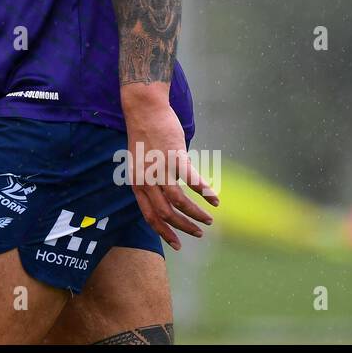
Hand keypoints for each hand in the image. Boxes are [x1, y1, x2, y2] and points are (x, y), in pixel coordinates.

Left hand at [121, 91, 217, 250]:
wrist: (144, 109)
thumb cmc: (144, 134)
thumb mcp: (138, 162)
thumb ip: (148, 180)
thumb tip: (163, 195)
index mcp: (136, 183)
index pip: (149, 216)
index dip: (164, 232)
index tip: (177, 244)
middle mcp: (146, 179)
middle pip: (165, 214)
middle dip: (184, 228)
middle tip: (199, 233)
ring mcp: (160, 169)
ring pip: (179, 202)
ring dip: (196, 214)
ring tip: (209, 219)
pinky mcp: (175, 156)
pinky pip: (192, 180)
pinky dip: (205, 192)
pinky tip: (215, 198)